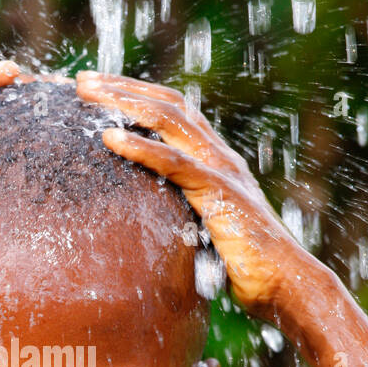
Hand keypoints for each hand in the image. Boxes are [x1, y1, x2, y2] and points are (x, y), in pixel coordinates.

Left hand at [75, 71, 301, 316]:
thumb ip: (180, 216)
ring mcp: (222, 171)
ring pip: (170, 120)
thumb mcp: (203, 233)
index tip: (99, 88)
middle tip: (82, 80)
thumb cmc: (244, 269)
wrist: (285, 286)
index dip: (138, 95)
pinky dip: (141, 148)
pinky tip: (109, 138)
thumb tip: (144, 227)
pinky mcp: (221, 194)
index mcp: (216, 162)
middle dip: (123, 88)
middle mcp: (220, 157)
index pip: (174, 113)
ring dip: (124, 102)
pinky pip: (175, 163)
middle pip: (168, 105)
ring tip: (87, 93)